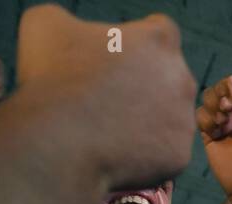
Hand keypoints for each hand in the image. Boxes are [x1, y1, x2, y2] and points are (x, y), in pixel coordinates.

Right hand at [15, 5, 196, 188]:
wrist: (60, 141)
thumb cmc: (52, 77)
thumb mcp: (46, 24)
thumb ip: (70, 21)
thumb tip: (72, 33)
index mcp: (159, 40)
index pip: (159, 31)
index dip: (137, 42)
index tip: (118, 55)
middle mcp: (182, 78)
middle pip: (169, 77)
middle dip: (145, 83)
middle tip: (110, 95)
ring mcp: (184, 119)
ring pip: (170, 117)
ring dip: (148, 119)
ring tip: (110, 126)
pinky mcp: (180, 155)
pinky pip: (164, 151)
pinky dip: (145, 152)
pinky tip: (117, 150)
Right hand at [198, 43, 231, 198]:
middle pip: (229, 86)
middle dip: (226, 90)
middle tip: (228, 105)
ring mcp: (227, 123)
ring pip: (212, 97)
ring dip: (215, 103)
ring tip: (222, 119)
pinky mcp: (211, 134)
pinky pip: (202, 115)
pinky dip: (207, 118)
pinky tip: (214, 129)